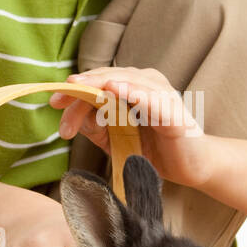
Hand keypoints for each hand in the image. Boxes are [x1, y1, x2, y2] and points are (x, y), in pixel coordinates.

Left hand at [50, 67, 208, 186]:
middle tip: (58, 101)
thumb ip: (97, 127)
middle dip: (80, 89)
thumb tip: (75, 117)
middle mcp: (147, 84)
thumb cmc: (155, 151)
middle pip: (108, 79)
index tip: (53, 104)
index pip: (98, 83)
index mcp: (133, 87)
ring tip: (79, 86)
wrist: (192, 167)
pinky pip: (151, 99)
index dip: (74, 91)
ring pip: (126, 82)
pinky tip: (115, 89)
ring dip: (99, 87)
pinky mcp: (173, 112)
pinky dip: (133, 92)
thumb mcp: (116, 139)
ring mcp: (161, 95)